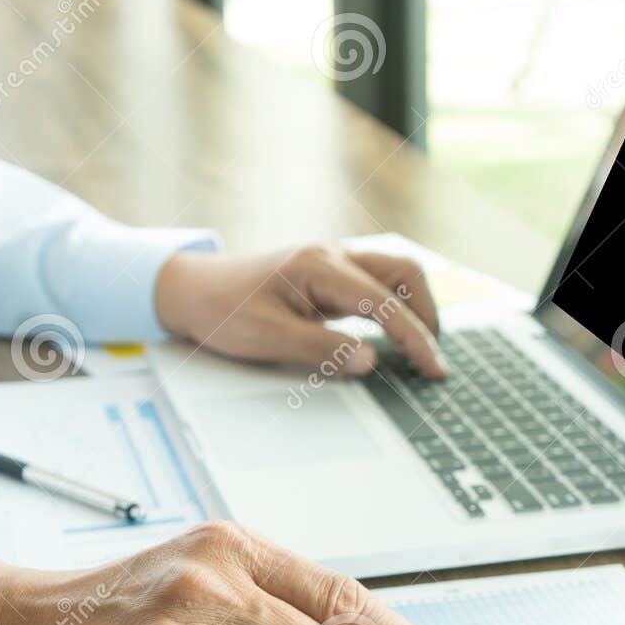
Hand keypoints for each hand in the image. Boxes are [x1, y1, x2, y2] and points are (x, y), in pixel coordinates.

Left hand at [154, 243, 446, 377]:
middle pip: (404, 272)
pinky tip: (398, 335)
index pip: (384, 302)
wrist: (190, 290)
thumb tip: (370, 361)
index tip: (434, 368)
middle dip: (427, 315)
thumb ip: (321, 349)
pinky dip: (396, 307)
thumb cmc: (222, 312)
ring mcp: (333, 262)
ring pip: (395, 274)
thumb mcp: (266, 338)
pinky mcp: (329, 275)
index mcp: (319, 266)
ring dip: (415, 307)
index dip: (415, 338)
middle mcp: (332, 255)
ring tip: (423, 348)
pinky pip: (377, 283)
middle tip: (434, 360)